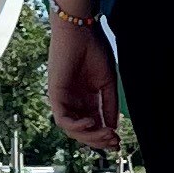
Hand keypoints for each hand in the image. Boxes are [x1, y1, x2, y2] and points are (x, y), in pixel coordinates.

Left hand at [46, 10, 121, 150]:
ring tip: (105, 134)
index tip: (118, 142)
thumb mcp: (108, 82)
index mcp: (86, 99)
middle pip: (83, 132)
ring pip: (72, 130)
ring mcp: (63, 100)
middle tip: (114, 142)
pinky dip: (76, 126)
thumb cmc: (94, 50)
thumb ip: (110, 105)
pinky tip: (91, 123)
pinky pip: (62, 119)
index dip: (105, 137)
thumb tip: (113, 128)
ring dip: (89, 136)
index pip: (94, 125)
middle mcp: (73, 102)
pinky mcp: (55, 95)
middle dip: (98, 140)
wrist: (81, 30)